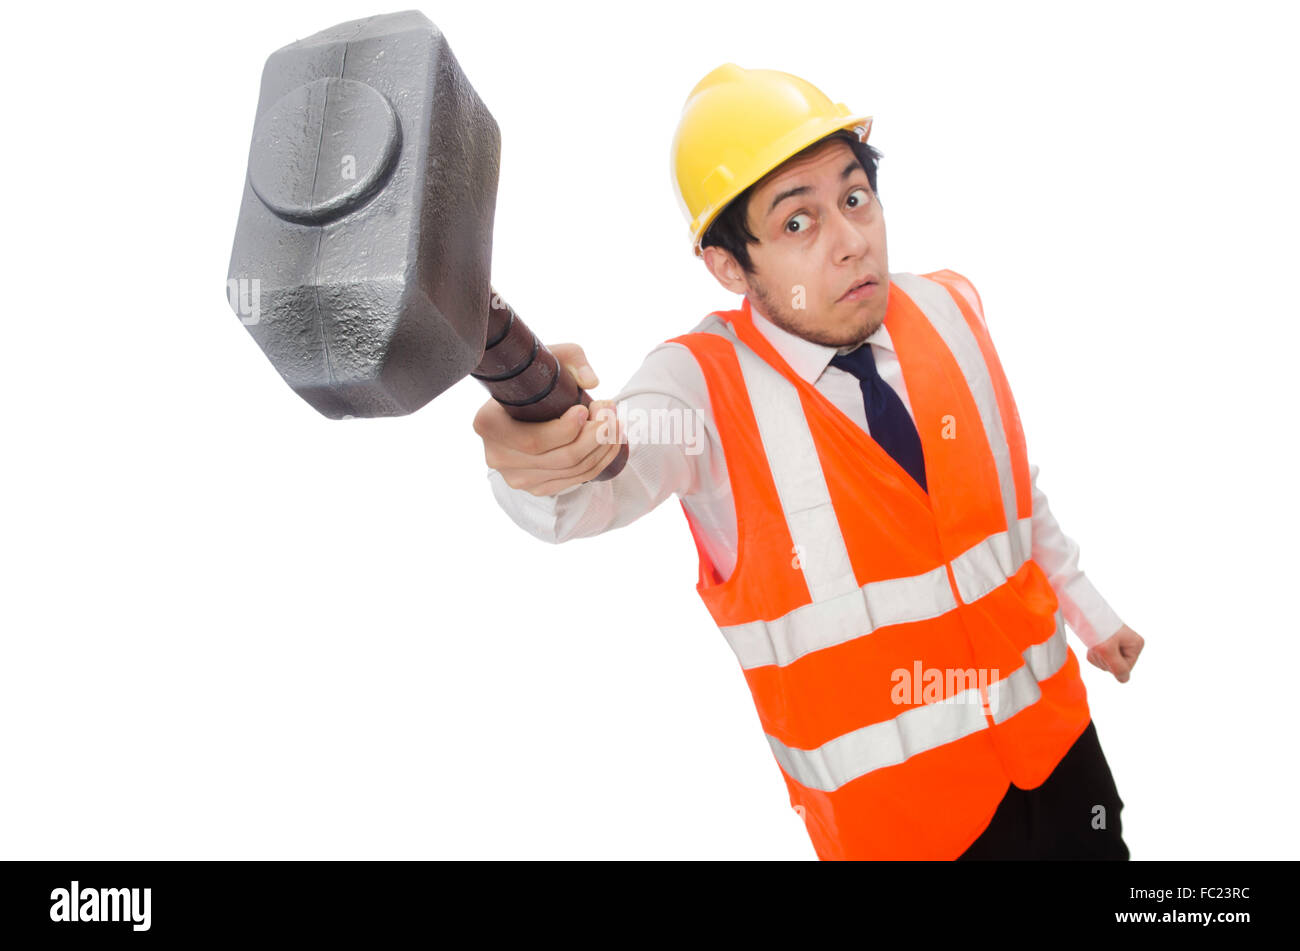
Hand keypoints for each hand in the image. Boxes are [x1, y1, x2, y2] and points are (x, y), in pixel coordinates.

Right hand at [471, 342, 623, 495]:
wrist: (523, 404)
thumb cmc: (534, 379)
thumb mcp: (550, 358)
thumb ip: (572, 359)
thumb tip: (591, 381)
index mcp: (489, 425)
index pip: (533, 440)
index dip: (565, 430)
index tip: (585, 409)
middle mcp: (498, 456)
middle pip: (559, 458)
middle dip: (594, 436)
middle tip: (610, 414)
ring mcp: (517, 477)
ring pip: (572, 471)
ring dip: (602, 448)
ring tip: (614, 423)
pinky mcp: (536, 487)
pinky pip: (574, 480)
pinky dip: (599, 462)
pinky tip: (608, 442)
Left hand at [1086, 624, 1144, 682]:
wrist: (1084, 613)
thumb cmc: (1097, 628)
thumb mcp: (1107, 650)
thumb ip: (1117, 667)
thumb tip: (1124, 679)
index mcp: (1136, 645)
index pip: (1125, 669)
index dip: (1112, 663)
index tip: (1105, 648)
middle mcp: (1130, 646)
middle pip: (1116, 667)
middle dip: (1103, 659)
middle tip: (1098, 644)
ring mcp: (1120, 646)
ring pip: (1107, 664)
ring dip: (1097, 656)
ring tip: (1095, 642)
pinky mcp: (1109, 645)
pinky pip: (1101, 659)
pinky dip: (1093, 654)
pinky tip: (1092, 643)